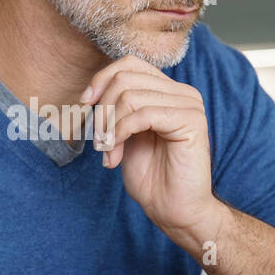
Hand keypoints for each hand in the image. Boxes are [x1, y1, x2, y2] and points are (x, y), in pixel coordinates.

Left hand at [83, 56, 219, 240]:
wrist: (174, 210)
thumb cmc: (151, 177)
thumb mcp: (125, 134)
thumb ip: (117, 108)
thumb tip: (92, 90)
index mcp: (168, 91)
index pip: (129, 63)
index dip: (101, 79)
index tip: (84, 104)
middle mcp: (182, 93)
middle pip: (126, 77)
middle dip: (102, 109)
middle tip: (98, 142)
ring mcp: (189, 104)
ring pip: (130, 95)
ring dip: (109, 127)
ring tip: (108, 152)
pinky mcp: (191, 121)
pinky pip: (142, 114)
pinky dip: (120, 133)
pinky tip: (115, 155)